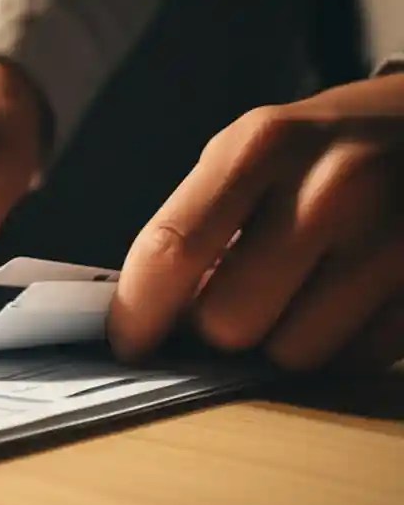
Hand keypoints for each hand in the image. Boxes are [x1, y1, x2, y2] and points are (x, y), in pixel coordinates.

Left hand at [110, 73, 403, 369]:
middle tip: (232, 304)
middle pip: (229, 320)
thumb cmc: (327, 149)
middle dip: (217, 328)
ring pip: (294, 354)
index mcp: (262, 145)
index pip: (171, 250)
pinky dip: (340, 346)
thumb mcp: (255, 153)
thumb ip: (201, 225)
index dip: (138, 313)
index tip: (128, 343)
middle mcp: (332, 187)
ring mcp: (395, 238)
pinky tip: (347, 301)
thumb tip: (151, 320)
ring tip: (297, 296)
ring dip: (280, 343)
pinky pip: (359, 358)